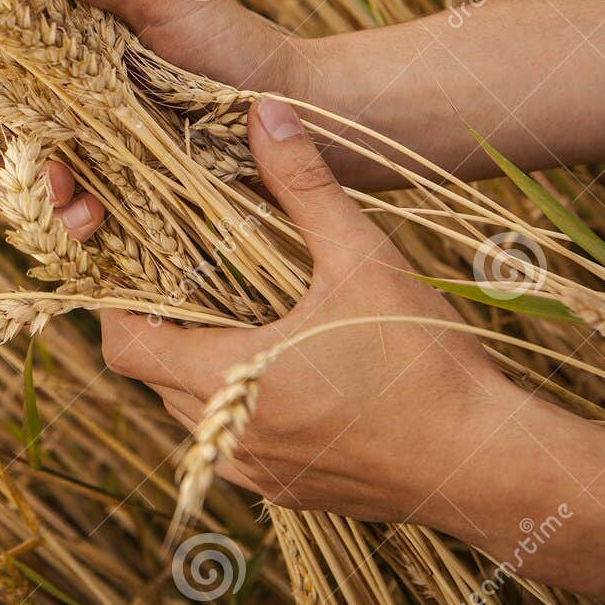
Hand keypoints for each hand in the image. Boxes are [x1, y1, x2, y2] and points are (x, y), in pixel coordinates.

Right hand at [0, 0, 315, 236]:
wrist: (295, 109)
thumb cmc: (228, 39)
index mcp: (48, 46)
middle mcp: (52, 103)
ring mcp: (76, 157)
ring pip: (5, 180)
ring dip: (5, 188)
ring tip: (46, 187)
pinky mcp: (109, 205)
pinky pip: (61, 221)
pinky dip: (64, 221)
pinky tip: (89, 218)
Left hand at [100, 96, 514, 522]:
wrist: (487, 465)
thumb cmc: (424, 363)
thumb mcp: (362, 260)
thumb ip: (305, 185)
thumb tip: (264, 112)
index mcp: (225, 382)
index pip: (123, 346)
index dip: (117, 303)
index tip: (136, 263)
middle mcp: (227, 440)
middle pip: (151, 379)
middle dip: (161, 327)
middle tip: (186, 275)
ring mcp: (258, 475)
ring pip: (190, 415)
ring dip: (198, 366)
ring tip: (234, 313)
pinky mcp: (292, 491)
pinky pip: (234, 445)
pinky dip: (238, 404)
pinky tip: (283, 367)